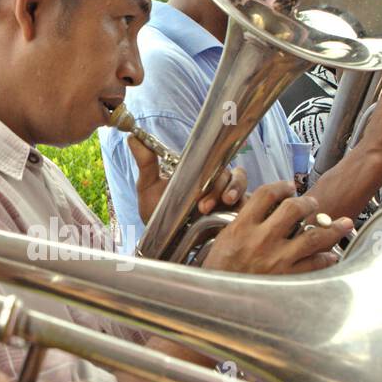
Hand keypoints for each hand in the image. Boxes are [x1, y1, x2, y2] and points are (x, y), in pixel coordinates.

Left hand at [130, 134, 245, 224]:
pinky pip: (247, 209)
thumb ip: (146, 164)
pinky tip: (234, 219)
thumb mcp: (149, 188)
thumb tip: (133, 138)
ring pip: (242, 190)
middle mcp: (217, 185)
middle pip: (232, 176)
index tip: (203, 183)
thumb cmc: (158, 214)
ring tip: (220, 207)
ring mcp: (227, 201)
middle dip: (221, 188)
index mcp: (201, 174)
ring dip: (234, 195)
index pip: (217, 161)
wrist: (163, 242)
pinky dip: (244, 210)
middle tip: (204, 206)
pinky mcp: (234, 218)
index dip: (215, 169)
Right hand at [200, 181, 351, 274]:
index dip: (281, 186)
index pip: (266, 194)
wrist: (216, 302)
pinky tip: (332, 255)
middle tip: (313, 203)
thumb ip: (244, 223)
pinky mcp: (287, 278)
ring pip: (313, 236)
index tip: (288, 187)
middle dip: (308, 202)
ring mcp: (277, 259)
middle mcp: (261, 240)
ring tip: (342, 223)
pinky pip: (315, 264)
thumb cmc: (218, 272)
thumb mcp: (223, 241)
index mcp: (242, 228)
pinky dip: (327, 258)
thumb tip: (265, 209)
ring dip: (332, 227)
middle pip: (294, 208)